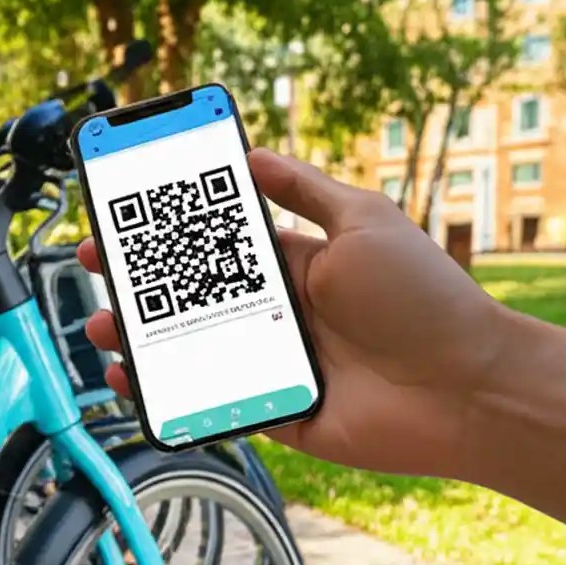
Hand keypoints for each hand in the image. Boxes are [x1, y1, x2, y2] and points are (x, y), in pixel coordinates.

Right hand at [79, 148, 513, 479]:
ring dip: (139, 337)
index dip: (171, 231)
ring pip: (188, 349)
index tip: (127, 217)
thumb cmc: (423, 300)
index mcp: (295, 264)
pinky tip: (132, 379)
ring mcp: (271, 362)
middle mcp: (278, 312)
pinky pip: (207, 400)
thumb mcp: (364, 222)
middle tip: (98, 269)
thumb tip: (253, 154)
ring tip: (104, 327)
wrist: (467, 390)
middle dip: (139, 283)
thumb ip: (305, 191)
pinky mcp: (273, 409)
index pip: (217, 242)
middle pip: (191, 296)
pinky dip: (164, 394)